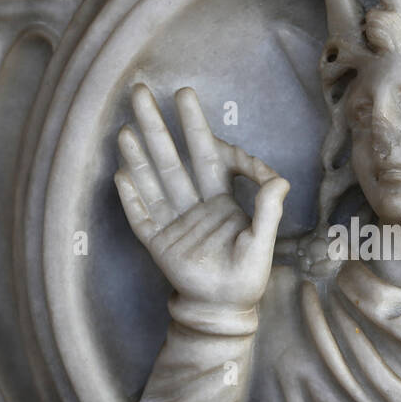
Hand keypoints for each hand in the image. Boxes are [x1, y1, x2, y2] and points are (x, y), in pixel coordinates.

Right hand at [114, 84, 288, 310]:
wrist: (224, 311)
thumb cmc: (246, 278)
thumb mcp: (263, 243)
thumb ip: (269, 210)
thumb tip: (279, 179)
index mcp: (221, 200)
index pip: (211, 157)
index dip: (206, 135)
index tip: (208, 124)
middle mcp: (194, 205)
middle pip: (173, 158)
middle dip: (158, 126)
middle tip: (144, 91)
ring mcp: (174, 222)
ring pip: (153, 181)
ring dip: (139, 156)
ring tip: (126, 127)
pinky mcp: (158, 244)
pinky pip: (142, 217)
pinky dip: (131, 199)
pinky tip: (121, 175)